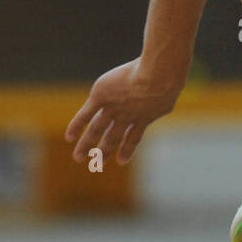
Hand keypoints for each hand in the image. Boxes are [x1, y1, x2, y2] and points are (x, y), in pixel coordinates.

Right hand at [65, 58, 184, 166]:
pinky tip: (69, 137)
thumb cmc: (168, 78)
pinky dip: (76, 125)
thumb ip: (166, 95)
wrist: (157, 77)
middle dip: (104, 152)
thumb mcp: (172, 89)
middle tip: (96, 165)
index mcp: (145, 116)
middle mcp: (127, 116)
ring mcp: (114, 107)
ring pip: (97, 129)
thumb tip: (172, 88)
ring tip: (79, 158)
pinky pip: (86, 114)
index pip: (134, 137)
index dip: (127, 149)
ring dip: (87, 144)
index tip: (121, 161)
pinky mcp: (101, 96)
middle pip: (113, 137)